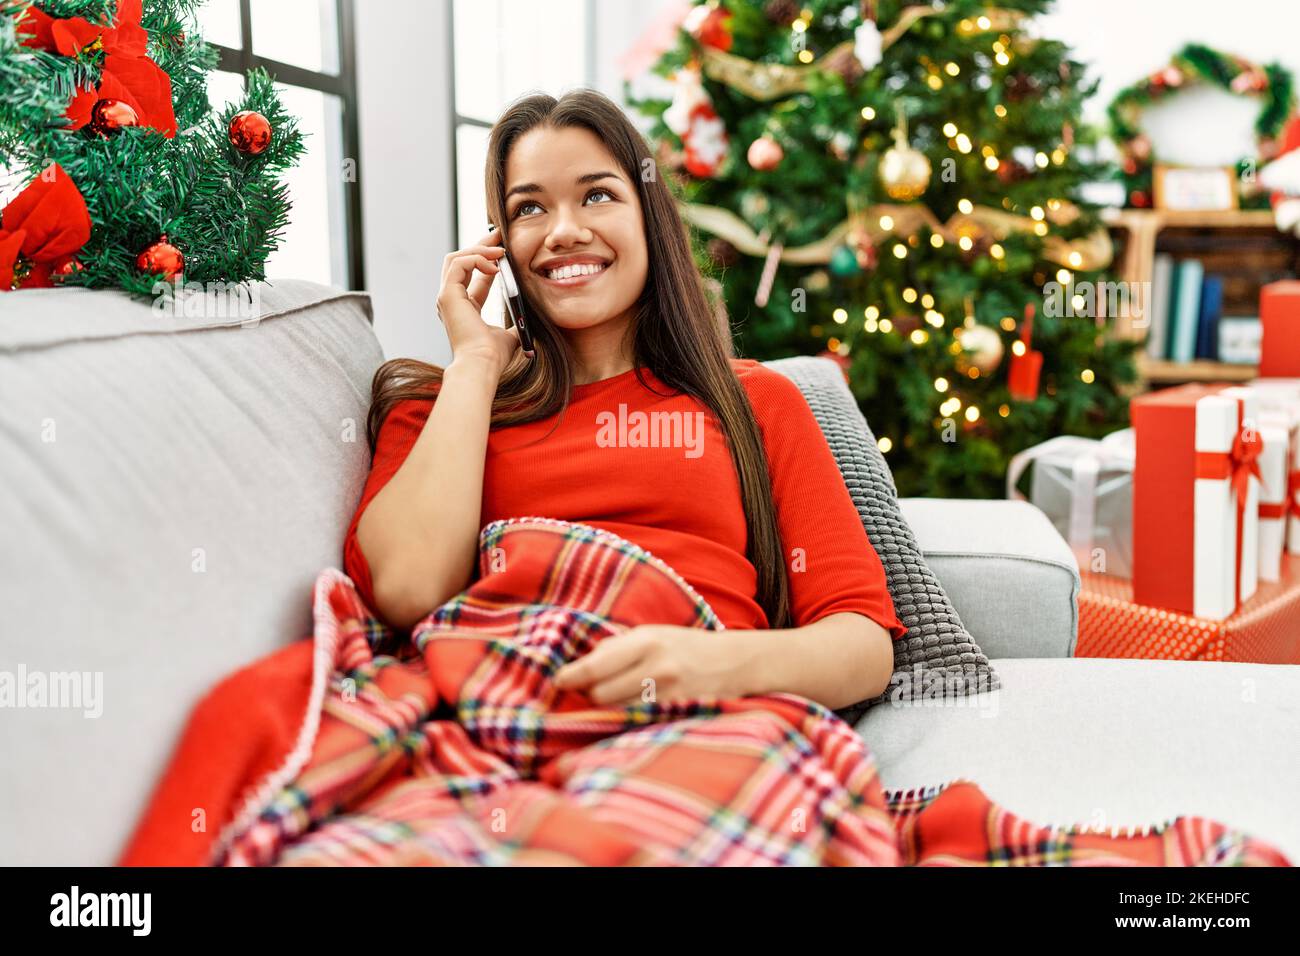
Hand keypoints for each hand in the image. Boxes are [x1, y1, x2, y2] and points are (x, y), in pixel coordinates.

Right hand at [436, 227, 520, 374]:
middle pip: (461, 260)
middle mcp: (451, 300)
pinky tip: (495, 265)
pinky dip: (477, 258)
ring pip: (456, 257)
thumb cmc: (493, 356)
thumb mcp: (510, 335)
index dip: (489, 259)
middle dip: (481, 244)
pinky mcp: (447, 294)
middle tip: (500, 234)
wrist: (483, 364)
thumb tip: (529, 322)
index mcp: (464, 308)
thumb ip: (515, 324)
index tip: (505, 249)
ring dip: (479, 249)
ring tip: (501, 250)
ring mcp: (446, 296)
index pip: (474, 275)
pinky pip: (458, 263)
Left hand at [552, 624, 754, 706]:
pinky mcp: (677, 716)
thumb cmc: (685, 646)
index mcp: (646, 641)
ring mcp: (669, 696)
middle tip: (597, 690)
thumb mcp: (651, 634)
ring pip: (616, 713)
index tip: (557, 682)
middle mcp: (657, 668)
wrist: (735, 662)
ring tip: (620, 698)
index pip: (594, 666)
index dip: (569, 678)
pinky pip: (637, 724)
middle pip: (600, 695)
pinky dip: (628, 720)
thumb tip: (577, 665)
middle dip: (591, 695)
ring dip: (608, 709)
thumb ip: (615, 648)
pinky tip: (634, 711)